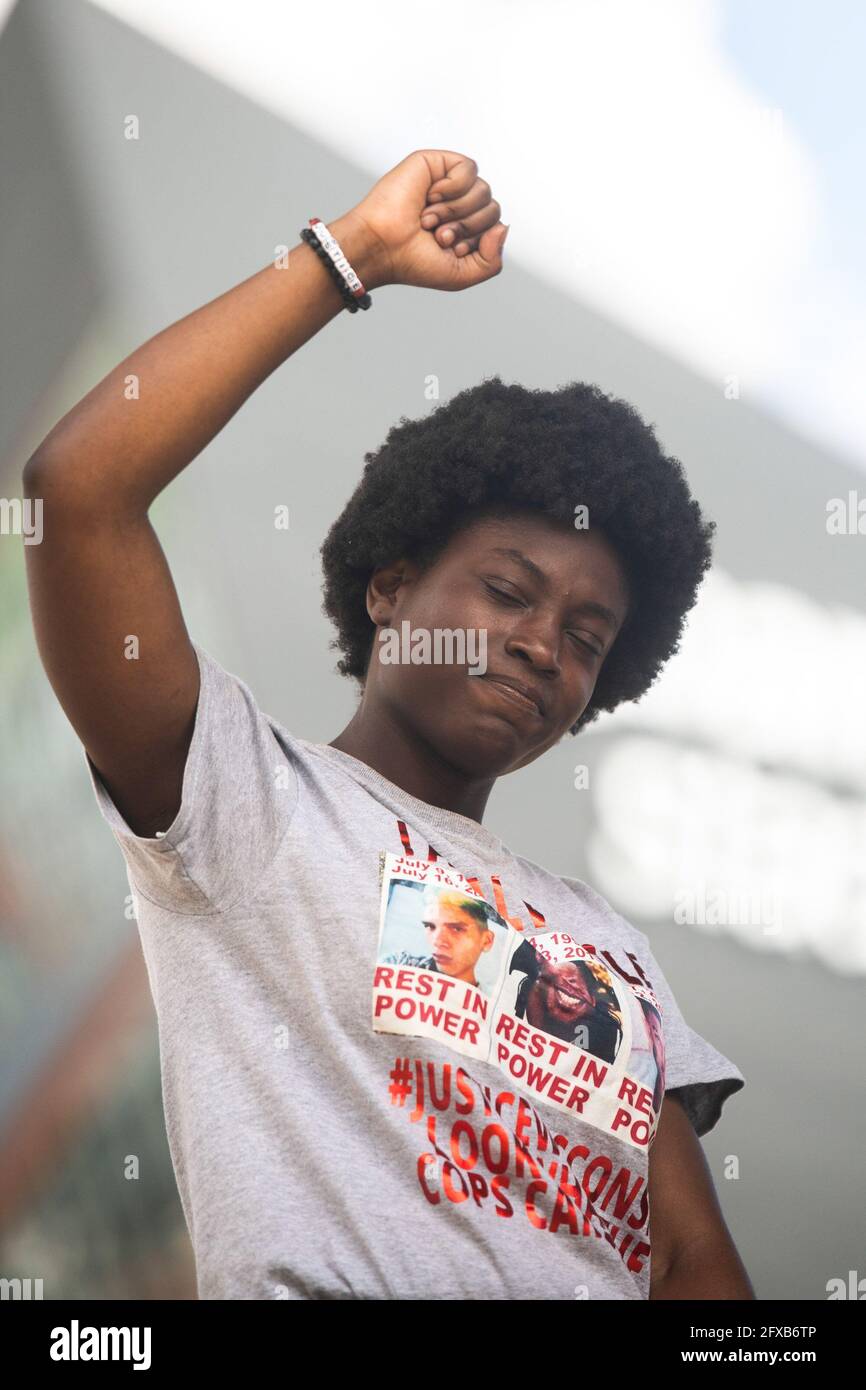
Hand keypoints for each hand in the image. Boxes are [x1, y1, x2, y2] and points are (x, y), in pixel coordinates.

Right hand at [339, 149, 507, 291]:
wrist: (383, 247)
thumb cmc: (415, 262)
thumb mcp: (463, 275)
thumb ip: (493, 261)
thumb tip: (504, 226)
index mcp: (467, 228)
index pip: (496, 226)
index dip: (477, 240)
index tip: (450, 250)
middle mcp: (460, 204)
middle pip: (493, 207)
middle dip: (468, 226)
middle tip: (438, 235)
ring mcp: (449, 183)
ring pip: (483, 189)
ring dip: (456, 211)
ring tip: (429, 220)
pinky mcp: (436, 164)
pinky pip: (469, 168)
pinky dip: (454, 187)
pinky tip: (432, 196)